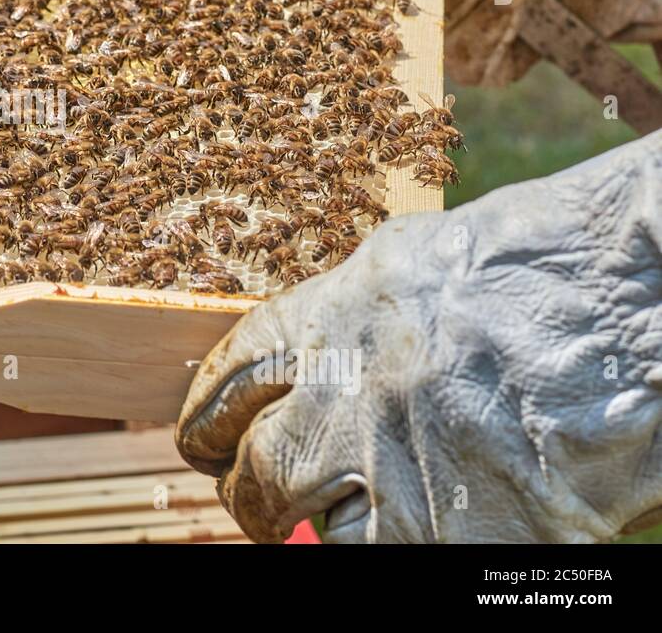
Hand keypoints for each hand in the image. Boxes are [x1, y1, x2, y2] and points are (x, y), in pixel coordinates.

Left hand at [176, 130, 661, 541]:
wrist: (627, 305)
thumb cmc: (536, 266)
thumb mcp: (411, 264)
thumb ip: (348, 311)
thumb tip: (317, 352)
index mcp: (326, 319)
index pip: (226, 381)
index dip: (206, 418)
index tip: (202, 437)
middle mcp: (338, 393)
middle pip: (256, 465)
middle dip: (247, 488)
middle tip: (254, 499)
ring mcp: (386, 467)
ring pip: (294, 525)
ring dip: (294, 532)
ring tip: (307, 531)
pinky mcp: (443, 535)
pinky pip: (364, 557)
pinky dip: (361, 550)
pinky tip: (392, 537)